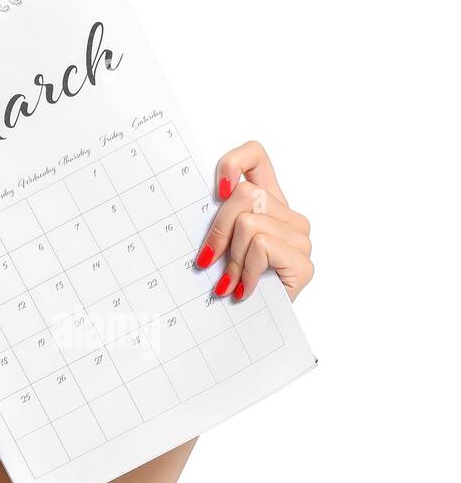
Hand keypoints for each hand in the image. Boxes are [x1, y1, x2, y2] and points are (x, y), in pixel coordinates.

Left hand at [193, 139, 313, 302]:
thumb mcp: (215, 242)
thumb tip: (179, 199)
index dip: (233, 162)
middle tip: (208, 260)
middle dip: (219, 230)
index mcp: (267, 201)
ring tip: (228, 281)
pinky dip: (244, 271)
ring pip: (250, 223)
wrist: (251, 327)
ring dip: (230, 259)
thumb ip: (214, 216)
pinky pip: (261, 247)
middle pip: (246, 194)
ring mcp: (301, 239)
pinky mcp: (304, 263)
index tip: (215, 190)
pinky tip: (242, 290)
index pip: (256, 155)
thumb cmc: (229, 281)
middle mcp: (289, 215)